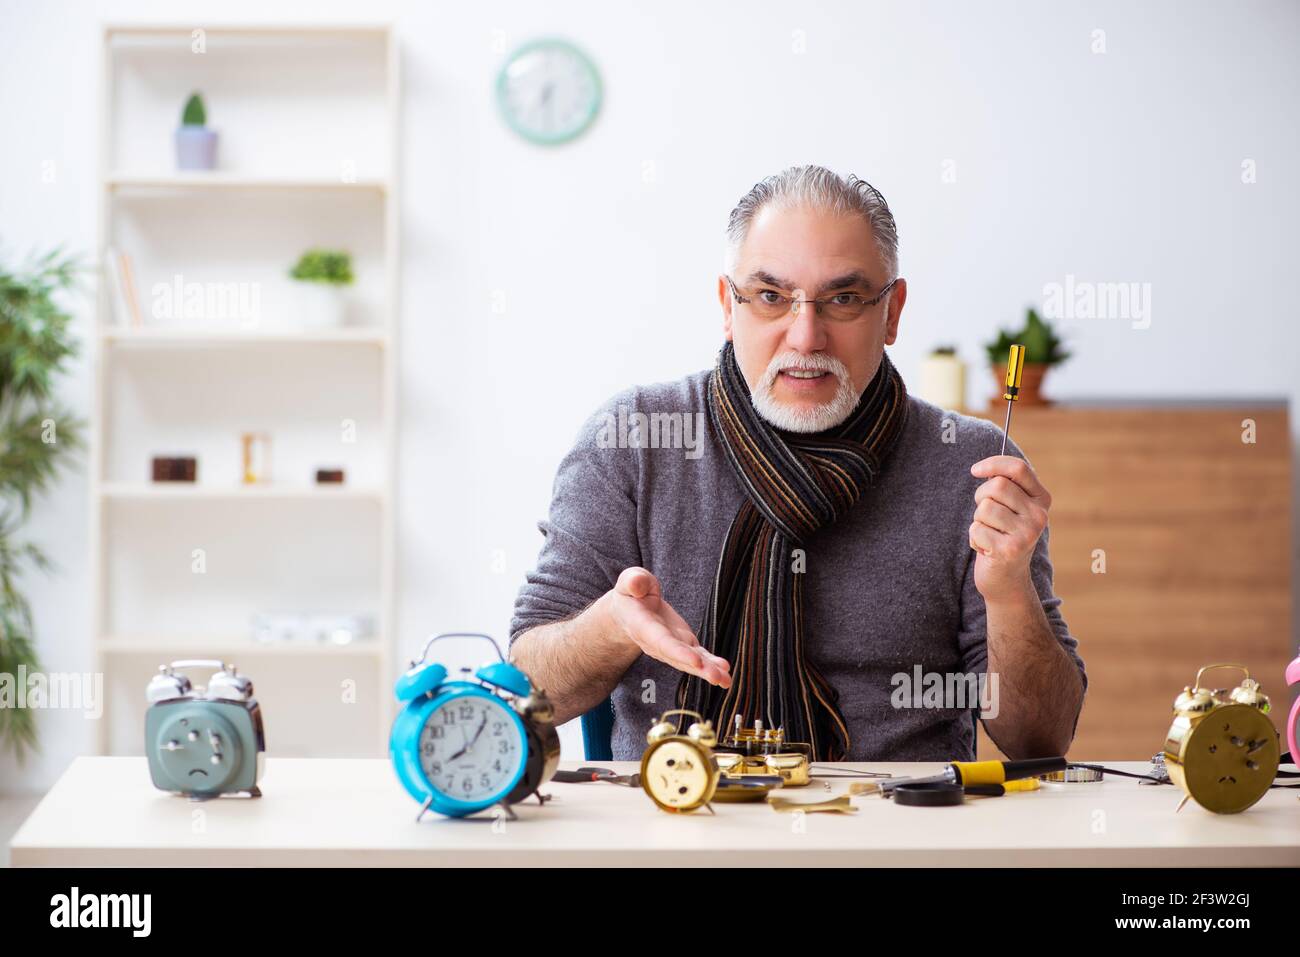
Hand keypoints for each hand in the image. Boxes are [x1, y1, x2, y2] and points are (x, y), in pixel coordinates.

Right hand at [604, 567, 731, 687]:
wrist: (629, 610)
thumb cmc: (631, 593)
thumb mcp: (629, 581)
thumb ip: (633, 581)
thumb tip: (637, 584)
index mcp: (643, 627)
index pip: (662, 642)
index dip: (678, 652)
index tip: (696, 660)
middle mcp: (657, 643)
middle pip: (678, 658)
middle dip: (698, 668)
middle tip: (716, 677)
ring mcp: (672, 646)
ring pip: (690, 662)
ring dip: (708, 671)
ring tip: (725, 680)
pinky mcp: (684, 644)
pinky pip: (698, 656)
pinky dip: (712, 664)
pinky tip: (725, 671)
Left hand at [969, 455, 1051, 602]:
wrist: (1007, 580)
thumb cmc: (1003, 537)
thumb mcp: (1011, 509)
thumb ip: (1005, 487)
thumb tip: (983, 468)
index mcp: (1041, 500)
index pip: (1019, 469)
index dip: (994, 463)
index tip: (975, 470)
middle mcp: (1039, 516)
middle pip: (997, 485)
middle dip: (981, 497)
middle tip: (985, 516)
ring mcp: (1027, 533)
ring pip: (984, 507)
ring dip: (978, 520)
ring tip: (989, 534)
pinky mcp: (1010, 550)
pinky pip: (976, 529)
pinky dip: (974, 538)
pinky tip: (987, 549)